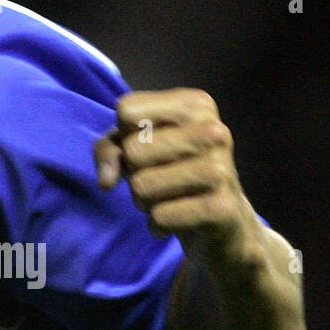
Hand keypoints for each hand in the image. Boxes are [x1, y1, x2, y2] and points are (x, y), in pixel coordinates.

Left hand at [94, 88, 258, 261]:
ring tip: (169, 198)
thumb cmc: (171, 170)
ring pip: (142, 186)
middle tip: (160, 177)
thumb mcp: (134, 147)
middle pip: (132, 150)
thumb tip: (106, 182)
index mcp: (196, 104)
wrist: (222, 218)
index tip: (152, 146)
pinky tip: (179, 218)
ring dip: (144, 201)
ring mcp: (222, 169)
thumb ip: (109, 149)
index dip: (126, 135)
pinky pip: (159, 216)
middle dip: (134, 172)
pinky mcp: (223, 208)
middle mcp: (214, 130)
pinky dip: (158, 224)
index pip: (126, 110)